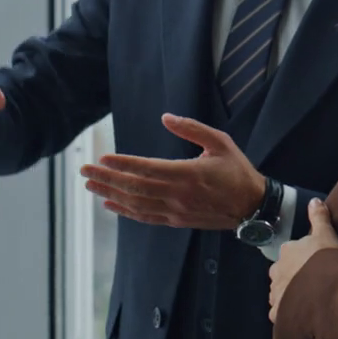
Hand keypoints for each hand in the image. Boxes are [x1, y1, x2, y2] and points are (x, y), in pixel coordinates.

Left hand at [79, 115, 265, 229]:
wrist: (252, 206)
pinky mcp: (176, 221)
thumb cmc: (236, 171)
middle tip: (85, 171)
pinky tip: (110, 205)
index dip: (123, 164)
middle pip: (135, 188)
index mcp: (188, 174)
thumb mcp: (220, 142)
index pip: (147, 169)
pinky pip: (146, 217)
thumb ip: (192, 129)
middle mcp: (178, 195)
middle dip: (108, 179)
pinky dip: (126, 212)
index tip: (103, 158)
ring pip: (136, 204)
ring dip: (111, 195)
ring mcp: (175, 211)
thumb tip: (166, 117)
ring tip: (91, 186)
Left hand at [269, 198, 337, 321]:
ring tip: (307, 301)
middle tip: (310, 284)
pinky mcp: (279, 312)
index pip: (289, 254)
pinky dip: (287, 315)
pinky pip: (280, 314)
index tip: (312, 265)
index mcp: (286, 252)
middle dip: (291, 278)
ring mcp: (276, 293)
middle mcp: (277, 272)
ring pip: (280, 294)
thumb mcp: (326, 234)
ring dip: (289, 296)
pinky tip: (300, 316)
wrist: (324, 287)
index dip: (300, 260)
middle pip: (281, 274)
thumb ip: (319, 217)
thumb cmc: (325, 259)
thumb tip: (314, 200)